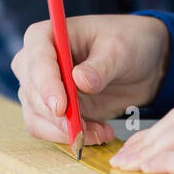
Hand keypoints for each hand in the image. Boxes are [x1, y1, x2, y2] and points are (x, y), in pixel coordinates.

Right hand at [11, 14, 169, 146]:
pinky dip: (73, 137)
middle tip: (86, 129)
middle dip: (57, 116)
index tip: (60, 107)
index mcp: (45, 36)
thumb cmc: (126, 42)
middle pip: (32, 93)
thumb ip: (101, 66)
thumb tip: (80, 82)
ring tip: (101, 132)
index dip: (46, 85)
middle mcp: (35, 62)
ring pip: (36, 117)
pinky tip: (100, 133)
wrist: (140, 63)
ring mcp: (41, 89)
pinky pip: (51, 131)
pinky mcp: (52, 111)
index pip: (36, 60)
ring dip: (66, 131)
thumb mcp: (120, 49)